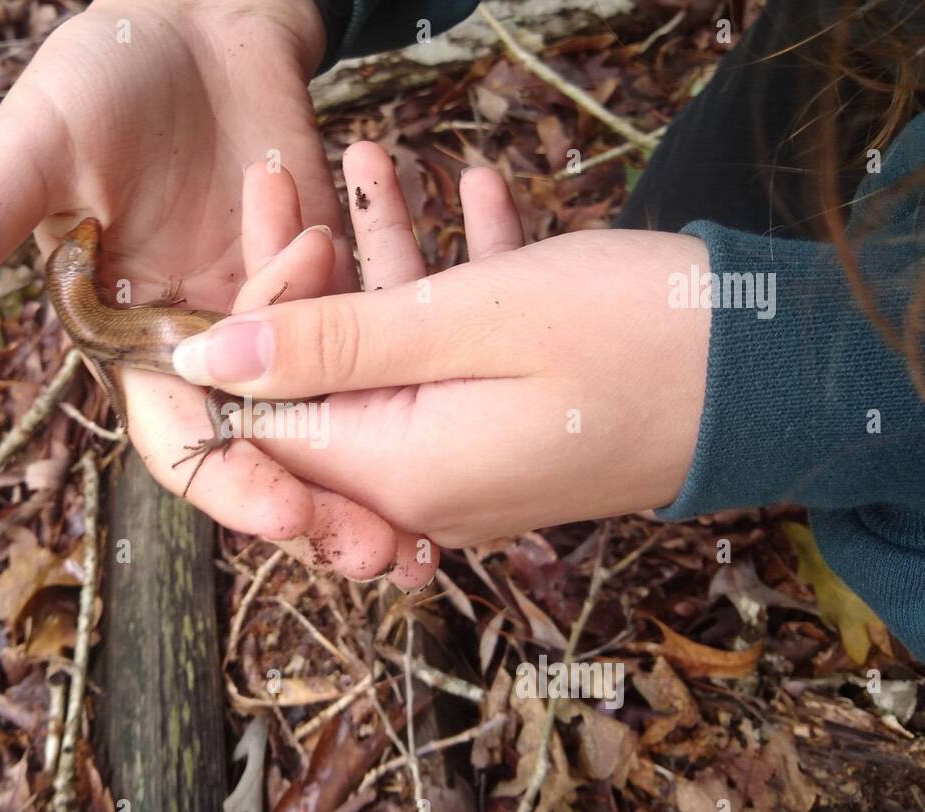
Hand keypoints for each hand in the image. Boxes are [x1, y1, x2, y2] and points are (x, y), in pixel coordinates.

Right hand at [0, 1, 435, 584]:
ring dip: (385, 466)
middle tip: (394, 558)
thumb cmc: (100, 76)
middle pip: (274, 452)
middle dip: (329, 506)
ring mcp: (282, 323)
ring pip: (337, 415)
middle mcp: (212, 352)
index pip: (187, 444)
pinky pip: (380, 340)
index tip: (292, 519)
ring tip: (443, 523)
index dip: (236, 485)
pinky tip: (470, 420)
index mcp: (136, 348)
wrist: (196, 15)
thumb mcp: (30, 154)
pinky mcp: (339, 285)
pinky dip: (416, 379)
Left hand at [173, 141, 713, 545]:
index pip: (263, 421)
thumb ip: (328, 347)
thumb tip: (204, 359)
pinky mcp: (510, 428)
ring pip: (391, 354)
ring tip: (374, 155)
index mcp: (396, 473)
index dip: (245, 330)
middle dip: (310, 271)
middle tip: (304, 172)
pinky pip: (455, 357)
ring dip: (384, 257)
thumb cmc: (633, 341)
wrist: (777, 375)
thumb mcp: (465, 325)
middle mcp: (423, 485)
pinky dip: (453, 282)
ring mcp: (470, 459)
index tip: (272, 237)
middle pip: (323, 379)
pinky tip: (463, 197)